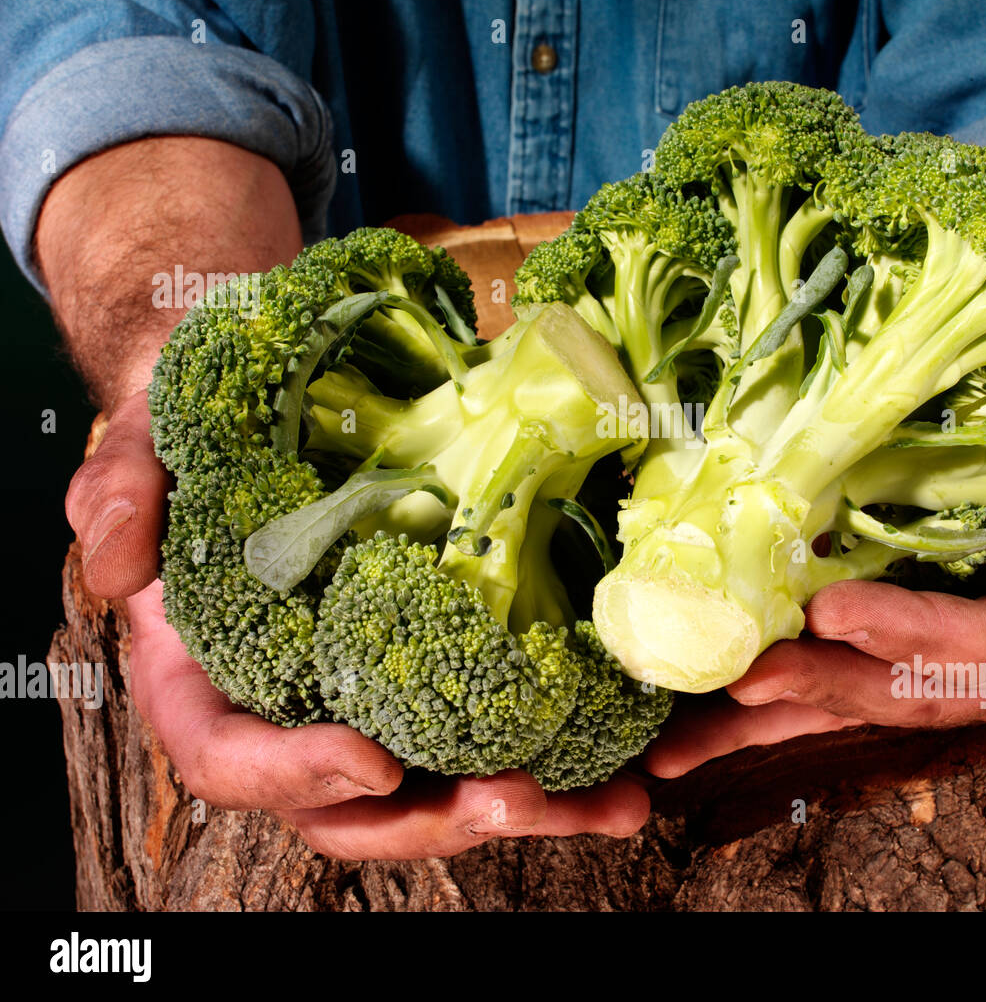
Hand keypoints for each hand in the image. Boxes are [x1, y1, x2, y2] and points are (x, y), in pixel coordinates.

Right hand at [68, 393, 648, 859]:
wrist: (281, 399)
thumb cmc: (211, 427)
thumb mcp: (150, 439)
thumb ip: (118, 492)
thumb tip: (115, 568)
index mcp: (210, 676)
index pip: (232, 755)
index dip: (293, 774)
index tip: (371, 760)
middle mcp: (296, 707)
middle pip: (355, 809)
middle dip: (437, 817)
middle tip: (519, 798)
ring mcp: (378, 698)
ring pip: (441, 788)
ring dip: (529, 806)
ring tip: (615, 803)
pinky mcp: (448, 670)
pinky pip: (497, 731)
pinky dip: (566, 753)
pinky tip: (638, 759)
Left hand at [643, 381, 985, 777]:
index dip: (917, 634)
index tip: (834, 607)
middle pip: (908, 692)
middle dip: (827, 685)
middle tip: (747, 673)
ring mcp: (938, 673)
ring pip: (854, 707)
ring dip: (775, 719)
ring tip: (693, 728)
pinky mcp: (890, 664)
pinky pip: (825, 699)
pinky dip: (757, 721)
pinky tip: (686, 739)